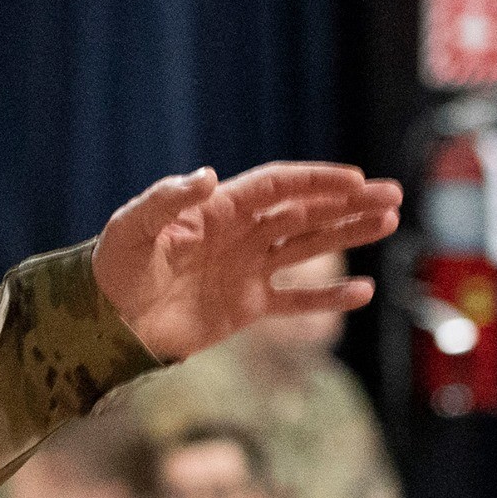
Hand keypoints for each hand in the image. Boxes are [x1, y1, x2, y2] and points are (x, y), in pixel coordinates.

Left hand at [93, 160, 408, 362]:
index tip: (355, 181)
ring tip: (388, 223)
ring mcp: (246, 270)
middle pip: (304, 212)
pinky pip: (296, 300)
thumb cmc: (114, 268)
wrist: (105, 323)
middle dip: (347, 203)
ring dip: (348, 236)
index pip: (278, 187)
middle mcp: (239, 235)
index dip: (317, 182)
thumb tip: (205, 175)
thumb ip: (168, 200)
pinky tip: (363, 291)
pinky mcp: (246, 307)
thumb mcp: (133, 228)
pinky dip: (328, 297)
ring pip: (308, 248)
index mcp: (218, 209)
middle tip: (391, 195)